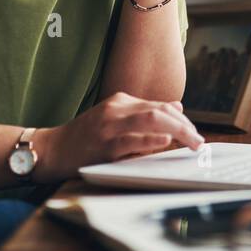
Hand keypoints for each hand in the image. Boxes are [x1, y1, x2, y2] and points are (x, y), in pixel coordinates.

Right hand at [32, 92, 204, 184]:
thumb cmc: (85, 137)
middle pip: (159, 110)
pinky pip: (132, 140)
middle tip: (198, 140)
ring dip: (177, 131)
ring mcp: (109, 127)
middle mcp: (116, 110)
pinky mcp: (103, 146)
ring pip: (150, 120)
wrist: (52, 149)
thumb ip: (143, 112)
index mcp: (120, 101)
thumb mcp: (115, 117)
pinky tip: (165, 141)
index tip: (194, 132)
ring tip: (192, 142)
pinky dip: (151, 139)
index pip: (160, 106)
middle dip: (184, 125)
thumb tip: (177, 107)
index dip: (182, 119)